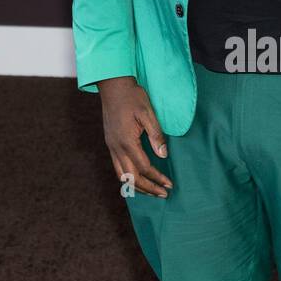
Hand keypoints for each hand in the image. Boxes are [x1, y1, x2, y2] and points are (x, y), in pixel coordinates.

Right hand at [97, 76, 172, 197]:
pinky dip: (127, 177)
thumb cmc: (132, 96)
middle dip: (148, 188)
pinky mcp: (110, 144)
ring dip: (137, 186)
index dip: (158, 178)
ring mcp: (111, 146)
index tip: (169, 184)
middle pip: (132, 177)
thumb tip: (163, 155)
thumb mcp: (148, 113)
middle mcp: (116, 147)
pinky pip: (117, 167)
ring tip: (151, 192)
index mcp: (127, 141)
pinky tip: (136, 179)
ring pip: (121, 175)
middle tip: (163, 194)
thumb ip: (156, 135)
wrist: (112, 86)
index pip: (144, 167)